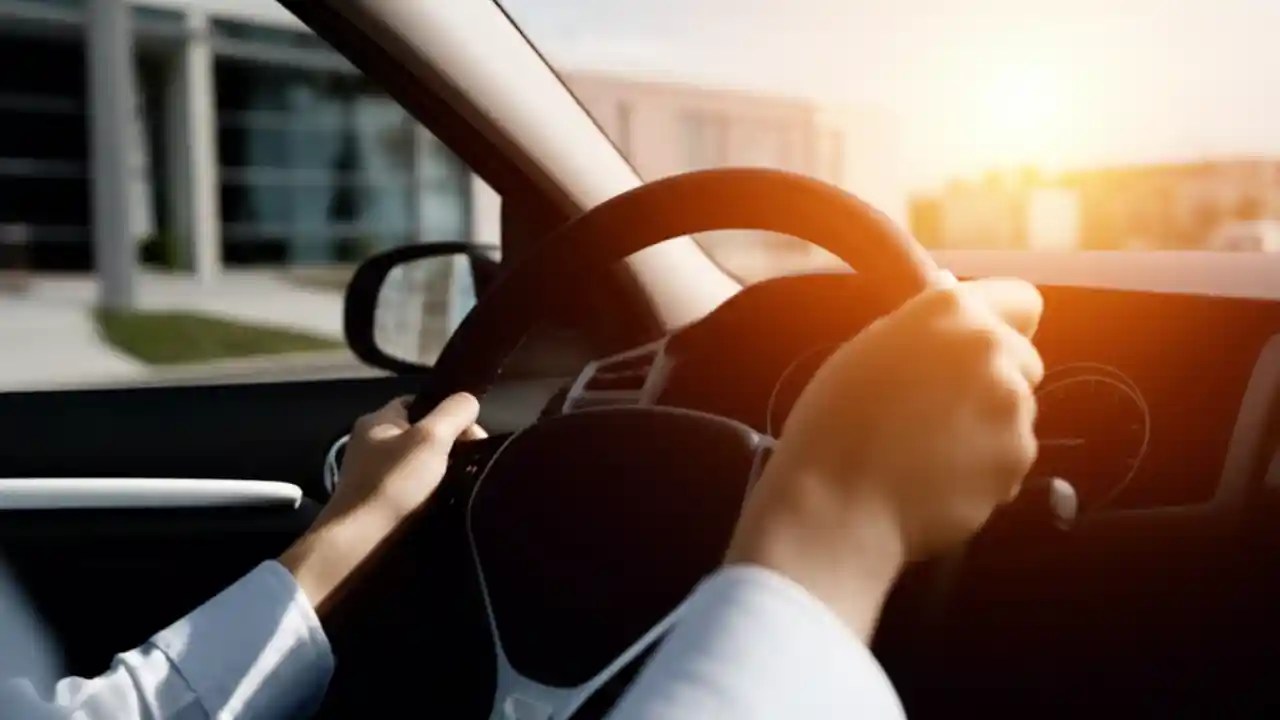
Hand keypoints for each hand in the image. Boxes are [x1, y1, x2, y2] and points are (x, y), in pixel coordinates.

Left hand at [280, 393, 483, 612]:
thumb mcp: (430, 438)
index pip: (418, 403)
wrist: (359, 542)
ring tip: (463, 486)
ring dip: (440, 474)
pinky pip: (410, 490)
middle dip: (447, 446)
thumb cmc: (393, 483)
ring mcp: (370, 475)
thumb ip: (453, 413)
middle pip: (419, 434)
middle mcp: (369, 444)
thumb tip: (469, 402)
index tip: (472, 436)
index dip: (447, 413)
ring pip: (416, 464)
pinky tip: (445, 504)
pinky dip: (428, 495)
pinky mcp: (375, 504)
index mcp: (377, 420)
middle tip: (471, 463)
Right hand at [726, 278, 1043, 638]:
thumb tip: (954, 294)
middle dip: (994, 381)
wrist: (837, 508)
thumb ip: (921, 326)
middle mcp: (992, 349)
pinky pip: (1011, 457)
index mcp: (950, 311)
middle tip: (940, 409)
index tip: (975, 349)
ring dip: (989, 427)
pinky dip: (986, 468)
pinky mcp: (1018, 460)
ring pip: (1018, 412)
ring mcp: (1012, 408)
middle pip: (1024, 360)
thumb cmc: (833, 425)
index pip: (1022, 300)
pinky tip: (940, 479)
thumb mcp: (866, 351)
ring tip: (931, 451)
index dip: (1003, 324)